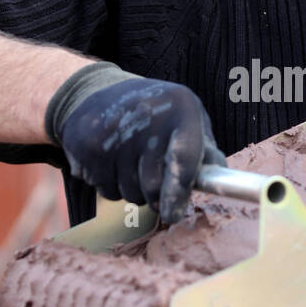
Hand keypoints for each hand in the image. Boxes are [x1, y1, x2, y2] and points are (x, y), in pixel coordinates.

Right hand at [46, 63, 225, 222]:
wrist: (98, 92)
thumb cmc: (157, 114)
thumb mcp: (187, 119)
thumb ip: (206, 151)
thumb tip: (219, 180)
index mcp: (181, 105)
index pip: (184, 159)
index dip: (179, 192)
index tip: (173, 214)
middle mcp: (146, 113)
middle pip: (153, 185)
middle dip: (155, 195)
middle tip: (152, 182)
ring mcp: (112, 129)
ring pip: (128, 192)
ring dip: (133, 190)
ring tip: (130, 161)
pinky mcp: (86, 145)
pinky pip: (106, 190)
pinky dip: (111, 185)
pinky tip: (111, 160)